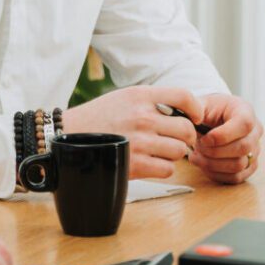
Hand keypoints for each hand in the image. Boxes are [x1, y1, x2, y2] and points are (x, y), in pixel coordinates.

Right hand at [62, 84, 205, 177]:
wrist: (67, 136)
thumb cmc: (98, 118)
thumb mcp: (124, 97)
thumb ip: (152, 101)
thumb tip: (184, 112)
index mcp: (140, 96)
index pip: (183, 96)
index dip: (196, 108)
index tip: (196, 117)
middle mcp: (142, 117)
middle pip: (186, 129)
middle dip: (185, 137)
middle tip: (175, 140)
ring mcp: (140, 141)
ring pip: (179, 151)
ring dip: (173, 154)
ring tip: (158, 151)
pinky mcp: (136, 164)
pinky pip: (167, 169)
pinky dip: (162, 168)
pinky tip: (150, 162)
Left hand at [186, 93, 262, 183]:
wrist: (213, 120)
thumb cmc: (209, 111)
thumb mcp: (202, 103)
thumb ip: (195, 108)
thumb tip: (194, 119)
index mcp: (245, 111)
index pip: (245, 124)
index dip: (223, 135)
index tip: (205, 138)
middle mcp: (255, 131)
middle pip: (243, 147)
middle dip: (215, 151)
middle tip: (198, 146)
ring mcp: (254, 150)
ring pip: (239, 165)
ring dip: (213, 163)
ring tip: (197, 155)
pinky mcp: (249, 166)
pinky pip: (235, 177)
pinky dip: (216, 173)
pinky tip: (203, 164)